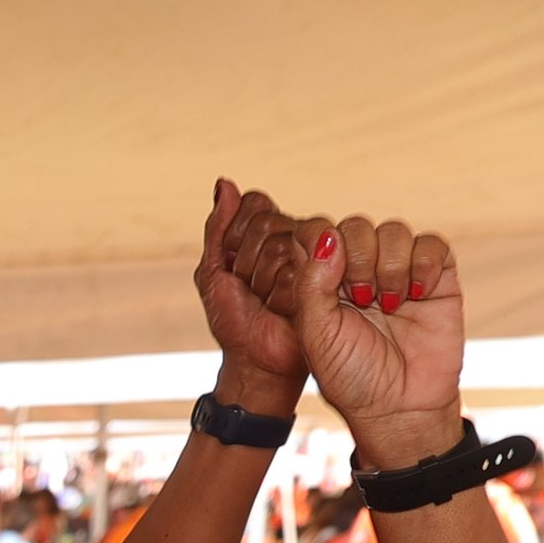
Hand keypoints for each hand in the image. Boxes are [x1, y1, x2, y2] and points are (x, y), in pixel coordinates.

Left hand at [192, 177, 312, 406]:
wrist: (257, 360)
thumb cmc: (234, 321)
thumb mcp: (213, 275)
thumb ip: (218, 229)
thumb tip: (225, 182)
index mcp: (267, 233)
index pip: (255, 203)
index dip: (236, 237)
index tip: (232, 266)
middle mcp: (294, 237)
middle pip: (268, 222)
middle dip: (247, 262)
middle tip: (251, 289)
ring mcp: (315, 255)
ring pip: (286, 244)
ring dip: (266, 281)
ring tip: (268, 302)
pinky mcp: (331, 277)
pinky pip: (303, 269)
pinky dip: (283, 294)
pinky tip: (285, 310)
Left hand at [248, 214, 462, 465]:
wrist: (399, 405)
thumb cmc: (350, 375)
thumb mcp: (316, 333)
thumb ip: (312, 284)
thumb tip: (326, 235)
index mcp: (322, 280)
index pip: (317, 232)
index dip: (323, 244)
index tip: (331, 281)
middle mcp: (358, 270)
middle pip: (356, 225)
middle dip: (359, 258)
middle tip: (363, 299)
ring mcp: (398, 271)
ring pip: (394, 230)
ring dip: (391, 265)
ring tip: (390, 305)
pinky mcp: (436, 277)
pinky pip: (432, 243)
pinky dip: (424, 263)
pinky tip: (416, 295)